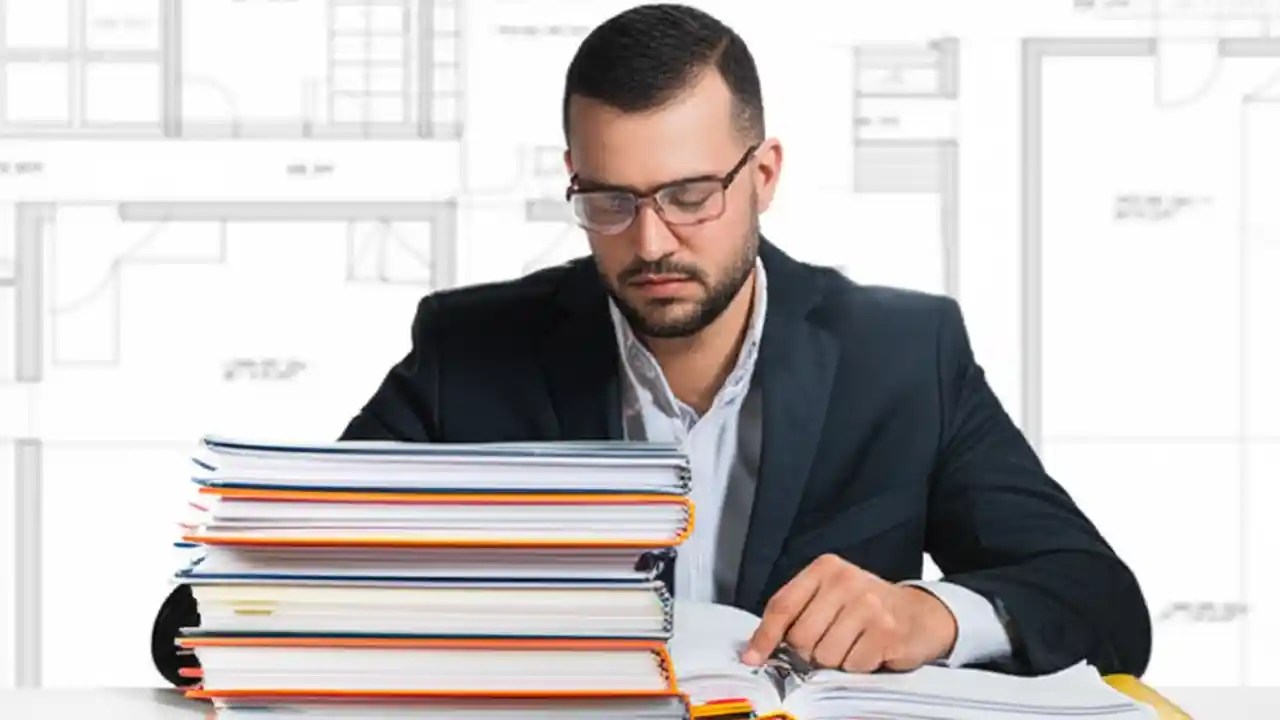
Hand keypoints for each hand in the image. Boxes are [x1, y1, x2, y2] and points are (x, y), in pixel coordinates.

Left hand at [741, 553, 957, 672]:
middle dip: (809, 651)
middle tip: (829, 642)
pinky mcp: (886, 631)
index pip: (782, 605)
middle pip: (800, 637)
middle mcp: (846, 581)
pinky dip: (858, 666)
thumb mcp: (829, 597)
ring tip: (852, 643)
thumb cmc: (866, 607)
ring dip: (836, 660)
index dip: (764, 636)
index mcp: (825, 569)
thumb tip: (758, 648)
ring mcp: (868, 605)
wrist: (919, 614)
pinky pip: (852, 665)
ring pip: (825, 656)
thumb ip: (796, 614)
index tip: (753, 656)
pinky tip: (870, 649)